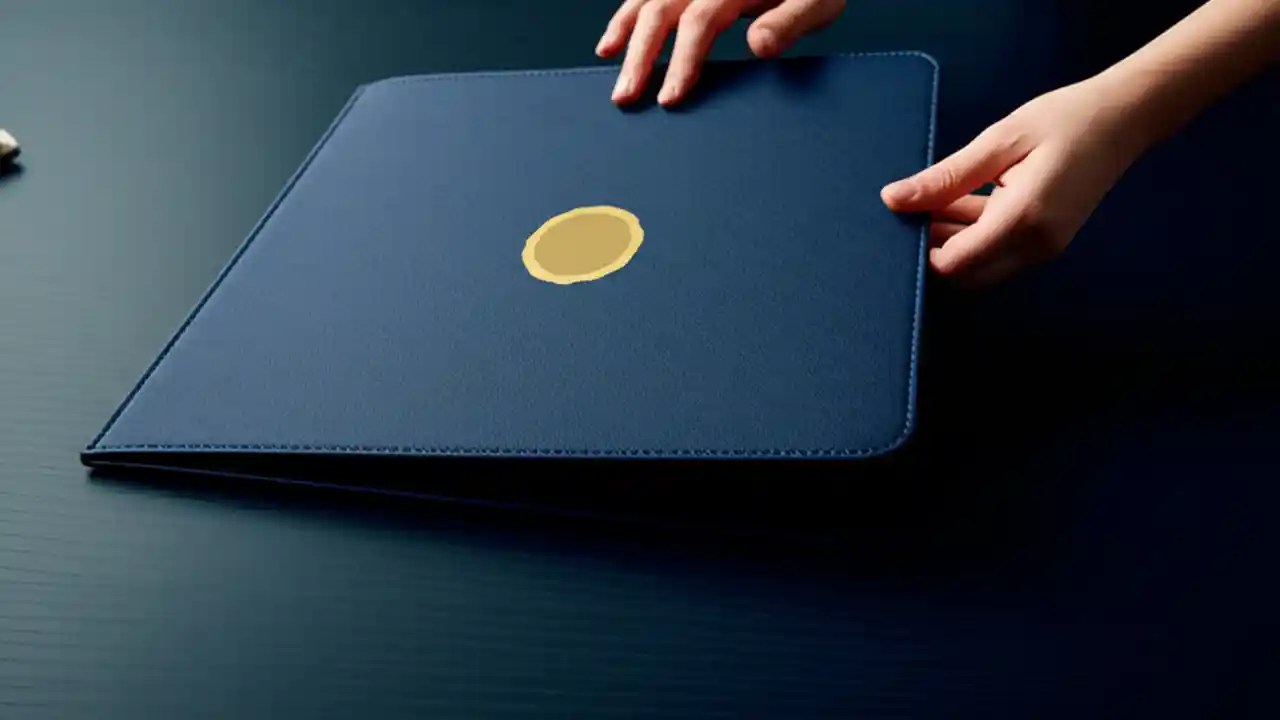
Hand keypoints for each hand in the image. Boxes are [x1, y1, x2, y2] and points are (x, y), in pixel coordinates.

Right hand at [597, 0, 846, 105]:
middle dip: (640, 55)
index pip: (699, 21)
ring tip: (608, 65)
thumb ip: (788, 22)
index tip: (670, 98)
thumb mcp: (818, 1)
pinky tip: (613, 42)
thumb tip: (759, 45)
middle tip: (625, 97)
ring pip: (647, 1)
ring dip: (625, 33)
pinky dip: (626, 16)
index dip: (682, 60)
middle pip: (661, 10)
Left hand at [881, 78, 1148, 285]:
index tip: (901, 220)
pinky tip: (957, 203)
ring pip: (979, 267)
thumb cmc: (1064, 119)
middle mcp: (1035, 246)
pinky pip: (997, 253)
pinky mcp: (1046, 243)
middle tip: (913, 210)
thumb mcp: (999, 141)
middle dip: (933, 250)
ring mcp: (1044, 249)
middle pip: (964, 275)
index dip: (920, 250)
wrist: (1124, 118)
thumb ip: (945, 177)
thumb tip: (892, 199)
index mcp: (1023, 219)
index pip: (954, 264)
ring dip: (951, 243)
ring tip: (934, 199)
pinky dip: (972, 236)